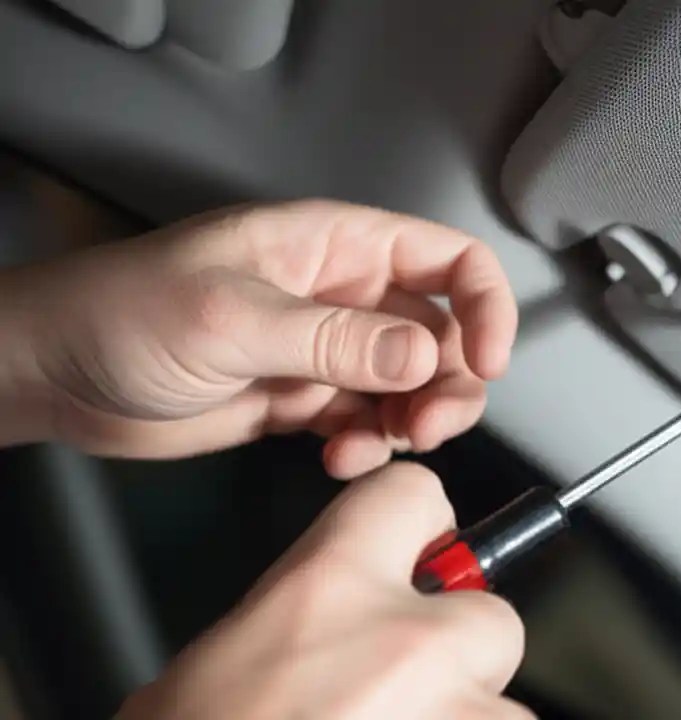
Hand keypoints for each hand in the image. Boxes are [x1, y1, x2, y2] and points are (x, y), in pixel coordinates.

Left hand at [0, 200, 516, 476]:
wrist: (53, 373)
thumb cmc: (121, 311)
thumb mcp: (232, 319)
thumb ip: (334, 341)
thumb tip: (425, 359)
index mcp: (336, 247)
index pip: (447, 260)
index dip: (484, 305)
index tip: (489, 361)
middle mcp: (343, 296)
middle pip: (443, 334)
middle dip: (451, 383)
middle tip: (426, 426)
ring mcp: (325, 351)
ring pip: (412, 386)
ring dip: (413, 422)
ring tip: (381, 445)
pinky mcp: (303, 401)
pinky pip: (367, 423)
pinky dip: (369, 447)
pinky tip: (340, 459)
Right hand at [117, 462, 531, 718]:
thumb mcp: (211, 667)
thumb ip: (295, 625)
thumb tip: (324, 638)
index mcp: (326, 587)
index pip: (417, 496)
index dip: (422, 532)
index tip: (420, 562)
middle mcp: (405, 639)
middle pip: (496, 619)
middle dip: (461, 661)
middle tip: (402, 699)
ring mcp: (454, 712)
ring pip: (507, 711)